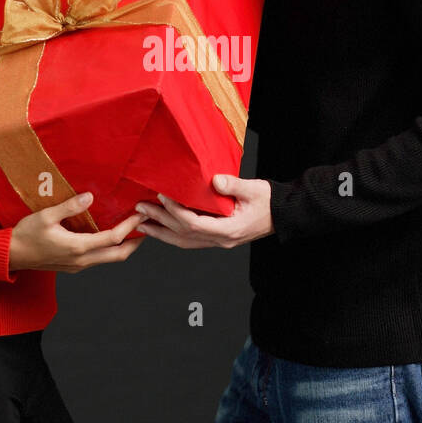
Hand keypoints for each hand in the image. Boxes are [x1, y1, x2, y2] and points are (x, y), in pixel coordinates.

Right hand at [8, 192, 144, 272]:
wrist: (11, 255)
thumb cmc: (26, 234)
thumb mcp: (46, 216)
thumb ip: (69, 207)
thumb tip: (89, 196)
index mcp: (78, 247)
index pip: (113, 238)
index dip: (131, 227)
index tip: (141, 215)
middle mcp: (82, 260)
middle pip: (118, 255)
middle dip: (135, 242)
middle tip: (146, 227)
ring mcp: (78, 265)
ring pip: (109, 259)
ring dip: (124, 246)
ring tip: (132, 231)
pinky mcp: (73, 266)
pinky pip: (98, 259)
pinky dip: (110, 249)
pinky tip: (109, 237)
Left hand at [134, 175, 273, 248]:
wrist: (282, 214)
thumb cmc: (269, 201)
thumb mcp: (254, 189)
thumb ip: (233, 185)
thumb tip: (214, 180)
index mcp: (229, 230)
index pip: (194, 224)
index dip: (175, 212)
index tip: (162, 197)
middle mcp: (221, 240)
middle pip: (184, 235)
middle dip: (160, 222)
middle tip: (139, 209)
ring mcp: (219, 241)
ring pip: (184, 242)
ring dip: (162, 233)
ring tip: (142, 224)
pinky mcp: (217, 237)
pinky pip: (191, 240)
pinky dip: (173, 234)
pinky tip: (161, 229)